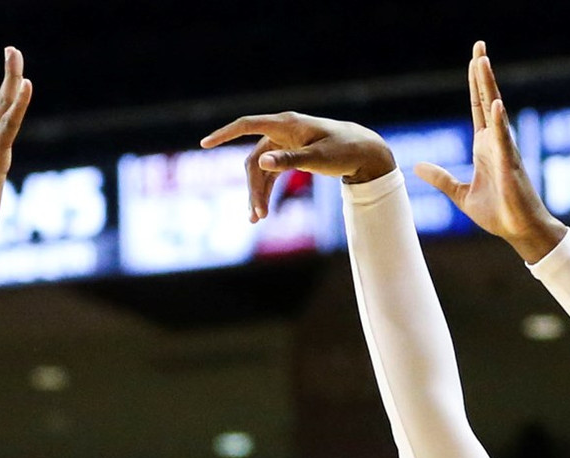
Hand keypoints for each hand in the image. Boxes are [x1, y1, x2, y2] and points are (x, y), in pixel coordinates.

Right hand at [200, 112, 395, 222]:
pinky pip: (271, 174)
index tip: (205, 144)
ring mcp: (284, 144)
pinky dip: (266, 191)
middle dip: (253, 188)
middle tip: (257, 216)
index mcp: (285, 125)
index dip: (224, 134)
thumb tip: (261, 163)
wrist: (364, 152)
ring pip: (261, 170)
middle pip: (253, 160)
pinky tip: (262, 212)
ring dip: (258, 193)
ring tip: (257, 219)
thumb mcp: (317, 158)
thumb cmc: (343, 150)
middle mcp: (281, 132)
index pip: (246, 125)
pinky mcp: (290, 156)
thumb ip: (289, 161)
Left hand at [416, 42, 566, 262]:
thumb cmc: (497, 213)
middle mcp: (495, 141)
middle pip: (486, 100)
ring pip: (495, 111)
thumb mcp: (460, 195)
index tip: (473, 60)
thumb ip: (441, 178)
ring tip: (483, 61)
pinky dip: (500, 122)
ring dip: (488, 87)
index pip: (477, 107)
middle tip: (479, 46)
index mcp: (484, 146)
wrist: (518, 230)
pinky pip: (504, 139)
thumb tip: (418, 166)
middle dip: (481, 73)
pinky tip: (496, 104)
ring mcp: (504, 150)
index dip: (474, 84)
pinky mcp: (510, 165)